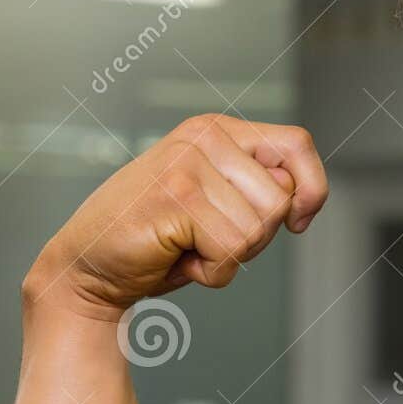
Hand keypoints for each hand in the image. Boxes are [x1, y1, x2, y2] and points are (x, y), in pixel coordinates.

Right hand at [23, 113, 328, 320]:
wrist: (90, 267)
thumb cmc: (158, 240)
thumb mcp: (218, 203)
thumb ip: (257, 189)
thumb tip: (296, 195)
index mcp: (217, 131)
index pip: (298, 145)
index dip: (312, 189)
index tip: (297, 221)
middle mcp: (204, 137)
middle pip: (281, 199)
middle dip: (257, 237)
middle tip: (209, 239)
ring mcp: (188, 164)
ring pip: (258, 229)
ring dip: (230, 257)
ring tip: (188, 246)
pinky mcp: (177, 197)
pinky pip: (231, 251)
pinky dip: (212, 272)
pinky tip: (178, 258)